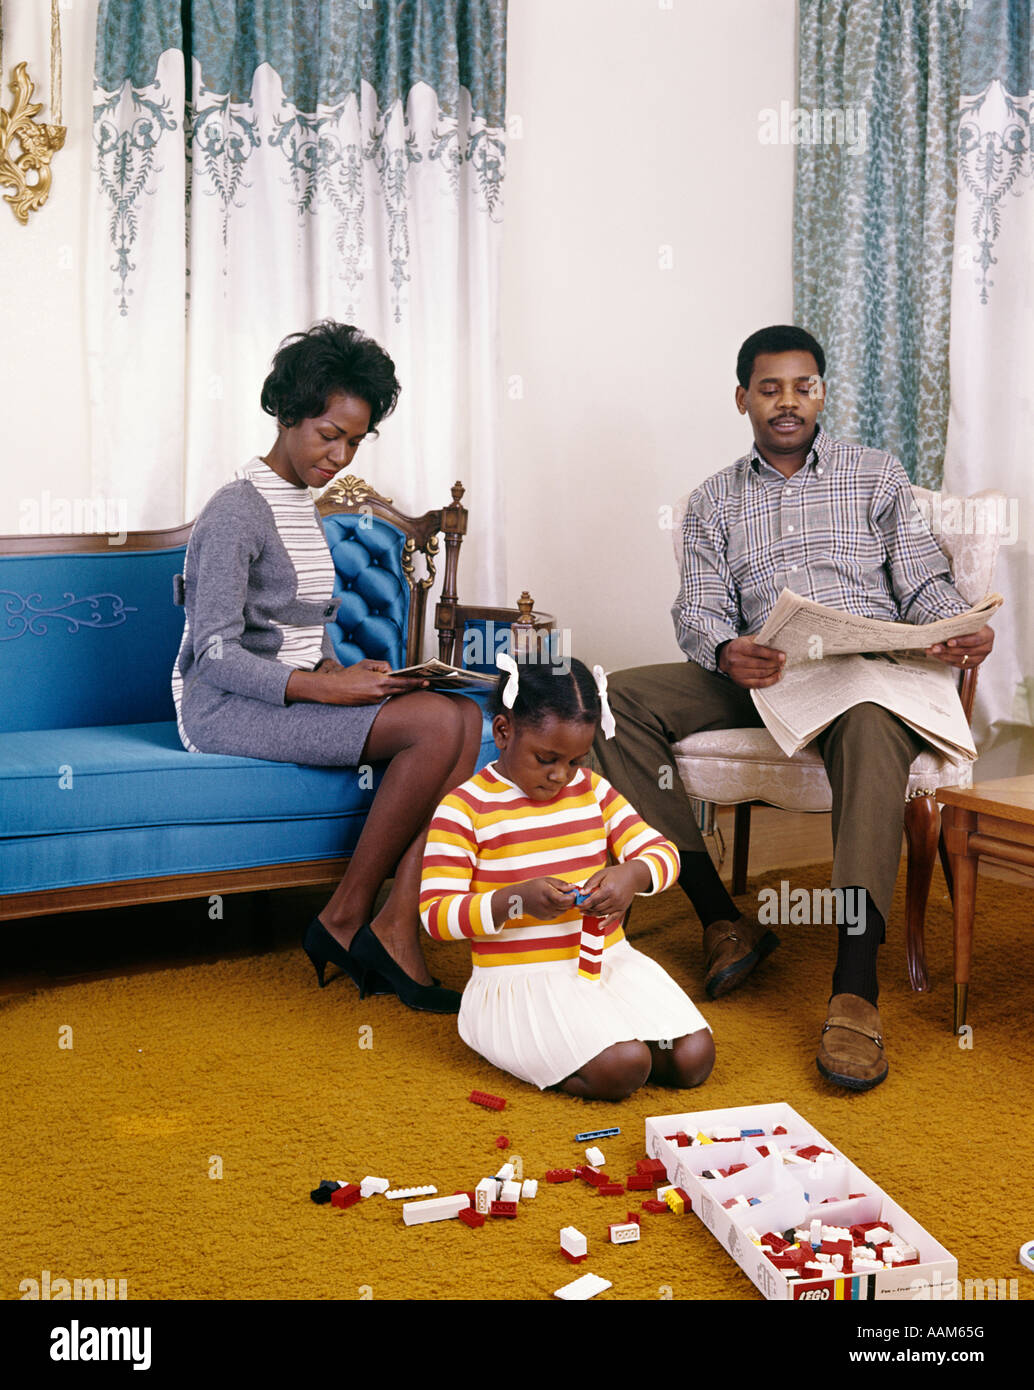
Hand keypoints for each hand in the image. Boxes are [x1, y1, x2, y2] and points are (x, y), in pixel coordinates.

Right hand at [299, 659, 430, 705]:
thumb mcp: (366, 664)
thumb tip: (391, 671)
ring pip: (392, 693)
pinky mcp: (371, 705)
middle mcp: (380, 693)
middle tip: (424, 683)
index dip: (416, 682)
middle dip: (413, 686)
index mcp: (380, 681)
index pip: (403, 682)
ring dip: (397, 688)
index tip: (426, 681)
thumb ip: (381, 666)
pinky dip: (386, 692)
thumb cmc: (348, 676)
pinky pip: (383, 697)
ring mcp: (376, 701)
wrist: (333, 690)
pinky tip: (383, 688)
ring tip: (400, 682)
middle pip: (402, 690)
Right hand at [511, 877, 580, 921]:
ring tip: (558, 897)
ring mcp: (546, 913)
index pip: (565, 899)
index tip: (573, 892)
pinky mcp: (546, 918)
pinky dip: (559, 909)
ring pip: (564, 910)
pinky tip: (553, 903)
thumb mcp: (546, 880)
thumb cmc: (532, 887)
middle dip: (570, 900)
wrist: (519, 899)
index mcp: (547, 895)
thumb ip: (561, 884)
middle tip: (568, 893)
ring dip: (565, 904)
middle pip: (566, 906)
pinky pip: (558, 914)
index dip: (572, 896)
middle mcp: (547, 906)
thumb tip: (573, 887)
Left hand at [574, 862, 650, 917]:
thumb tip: (581, 893)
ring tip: (585, 912)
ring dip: (593, 914)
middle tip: (579, 908)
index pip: (593, 900)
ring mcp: (620, 905)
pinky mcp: (623, 908)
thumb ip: (590, 883)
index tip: (577, 905)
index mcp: (609, 889)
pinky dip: (606, 923)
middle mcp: (615, 899)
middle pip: (597, 908)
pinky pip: (613, 918)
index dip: (583, 904)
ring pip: (602, 913)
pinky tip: (599, 926)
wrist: (632, 876)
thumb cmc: (615, 874)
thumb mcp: (601, 874)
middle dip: (587, 909)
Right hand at [718, 635, 784, 688]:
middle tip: (784, 662)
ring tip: (781, 668)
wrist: (725, 657)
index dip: (771, 654)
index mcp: (738, 648)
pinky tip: (777, 676)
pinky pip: (758, 683)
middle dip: (774, 663)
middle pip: (760, 664)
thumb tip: (779, 644)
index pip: (757, 651)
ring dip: (774, 671)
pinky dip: (770, 680)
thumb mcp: (748, 640)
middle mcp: (735, 661)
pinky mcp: (741, 682)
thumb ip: (761, 641)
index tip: (783, 656)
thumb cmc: (740, 647)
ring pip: (760, 674)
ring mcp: (737, 673)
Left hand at [925, 625, 993, 670]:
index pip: (975, 640)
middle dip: (948, 650)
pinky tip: (937, 654)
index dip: (961, 641)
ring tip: (933, 650)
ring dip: (944, 655)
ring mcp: (979, 658)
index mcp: (987, 635)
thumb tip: (943, 624)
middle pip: (965, 651)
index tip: (949, 642)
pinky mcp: (971, 664)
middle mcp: (985, 648)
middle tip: (935, 647)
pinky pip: (957, 664)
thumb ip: (958, 623)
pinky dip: (945, 659)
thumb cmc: (969, 625)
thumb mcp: (967, 620)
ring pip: (960, 659)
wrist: (972, 631)